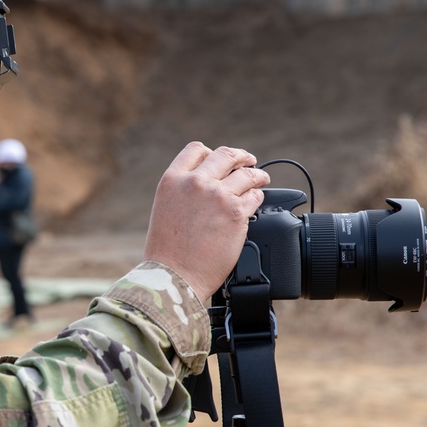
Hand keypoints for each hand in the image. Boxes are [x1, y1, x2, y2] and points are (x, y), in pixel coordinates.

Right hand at [144, 142, 269, 299]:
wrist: (174, 275)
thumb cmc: (166, 252)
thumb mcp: (165, 209)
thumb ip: (184, 192)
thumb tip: (207, 186)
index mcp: (172, 180)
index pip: (196, 150)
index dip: (211, 153)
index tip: (220, 161)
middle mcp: (195, 182)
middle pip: (226, 155)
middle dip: (241, 157)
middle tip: (249, 161)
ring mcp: (217, 196)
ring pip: (246, 174)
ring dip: (257, 175)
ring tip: (261, 179)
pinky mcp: (235, 213)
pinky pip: (255, 197)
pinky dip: (258, 197)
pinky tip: (256, 202)